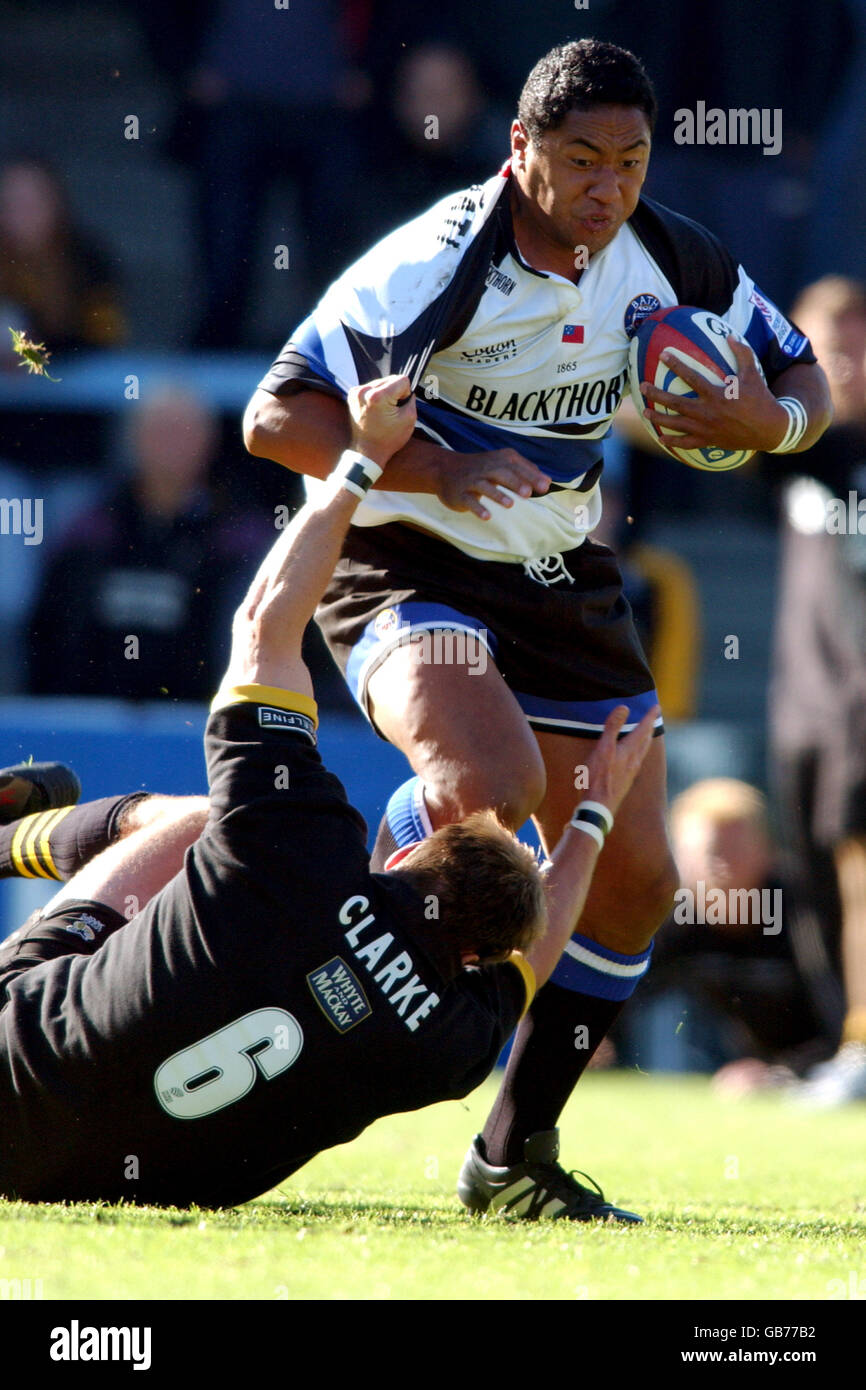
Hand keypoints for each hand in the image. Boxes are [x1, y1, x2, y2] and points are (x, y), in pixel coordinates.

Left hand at [347, 374, 417, 466]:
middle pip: (391, 378)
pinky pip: (371, 387)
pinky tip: (375, 409)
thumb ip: (411, 399)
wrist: (367, 450)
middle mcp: (364, 391)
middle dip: (395, 392)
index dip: (405, 394)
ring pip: (381, 382)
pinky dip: (376, 395)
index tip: (399, 408)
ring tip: (382, 411)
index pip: (402, 380)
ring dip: (385, 393)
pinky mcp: (352, 394)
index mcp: (378, 396)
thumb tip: (407, 390)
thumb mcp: (409, 419)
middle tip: (390, 411)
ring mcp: (356, 392)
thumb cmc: (389, 438)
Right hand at [432, 448, 550, 519]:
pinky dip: (478, 508)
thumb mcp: (503, 465)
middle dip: (515, 482)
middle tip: (528, 493)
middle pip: (502, 474)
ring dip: (497, 495)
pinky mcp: (460, 494)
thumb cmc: (482, 469)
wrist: (446, 470)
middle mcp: (486, 468)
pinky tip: (487, 516)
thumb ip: (525, 472)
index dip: (531, 476)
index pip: (517, 466)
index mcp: (499, 459)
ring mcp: (472, 481)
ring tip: (510, 504)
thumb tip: (547, 482)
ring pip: (485, 486)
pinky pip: (469, 501)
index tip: (545, 487)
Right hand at [579, 703, 658, 819]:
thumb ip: (612, 727)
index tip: (657, 707)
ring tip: (646, 735)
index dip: (650, 717)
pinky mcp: (626, 781)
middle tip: (653, 718)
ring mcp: (631, 772)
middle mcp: (634, 761)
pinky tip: (633, 758)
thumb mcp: (602, 749)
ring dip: (645, 740)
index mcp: (629, 750)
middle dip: (649, 727)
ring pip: (642, 752)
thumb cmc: (597, 778)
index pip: (643, 729)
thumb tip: (624, 707)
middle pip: (645, 741)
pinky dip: (638, 752)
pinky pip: (636, 761)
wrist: (598, 808)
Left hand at [640, 336, 787, 452]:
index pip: (691, 377)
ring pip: (677, 424)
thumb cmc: (761, 399)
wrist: (769, 429)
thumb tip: (730, 336)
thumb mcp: (753, 374)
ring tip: (645, 412)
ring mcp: (706, 429)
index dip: (676, 365)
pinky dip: (673, 442)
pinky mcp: (709, 441)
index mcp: (716, 394)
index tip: (662, 355)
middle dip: (657, 394)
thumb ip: (742, 353)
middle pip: (676, 403)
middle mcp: (707, 412)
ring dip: (659, 418)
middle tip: (642, 386)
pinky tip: (661, 438)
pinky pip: (686, 443)